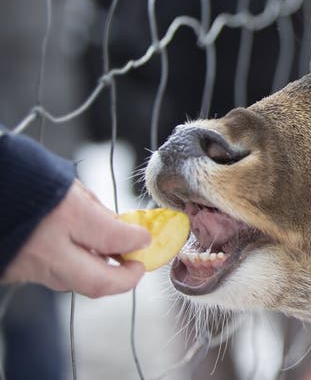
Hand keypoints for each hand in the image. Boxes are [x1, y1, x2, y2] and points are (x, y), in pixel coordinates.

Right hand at [2, 181, 151, 297]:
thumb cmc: (21, 178)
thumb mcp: (67, 185)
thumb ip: (95, 210)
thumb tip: (119, 227)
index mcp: (67, 217)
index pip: (117, 240)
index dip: (138, 241)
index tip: (145, 238)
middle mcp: (48, 249)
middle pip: (99, 283)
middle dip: (126, 280)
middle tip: (137, 268)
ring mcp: (28, 267)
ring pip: (74, 284)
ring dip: (97, 275)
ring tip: (109, 258)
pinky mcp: (14, 274)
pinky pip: (50, 278)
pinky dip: (68, 269)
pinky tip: (74, 254)